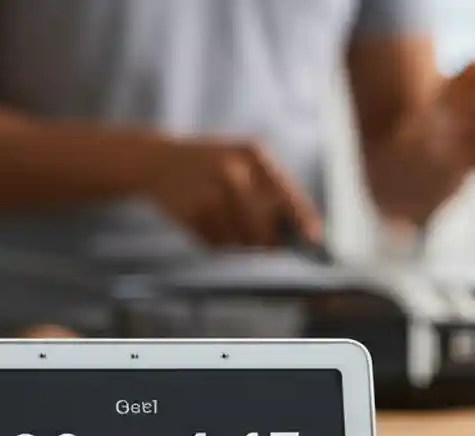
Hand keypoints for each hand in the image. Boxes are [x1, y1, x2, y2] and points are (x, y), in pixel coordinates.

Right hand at [143, 140, 323, 247]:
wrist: (158, 162)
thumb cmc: (211, 163)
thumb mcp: (243, 160)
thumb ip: (272, 190)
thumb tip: (298, 233)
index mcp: (252, 153)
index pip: (286, 193)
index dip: (303, 220)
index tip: (315, 240)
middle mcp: (231, 170)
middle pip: (264, 226)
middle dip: (270, 241)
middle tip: (272, 244)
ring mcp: (208, 192)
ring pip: (240, 240)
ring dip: (240, 241)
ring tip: (227, 220)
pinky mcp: (189, 212)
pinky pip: (217, 243)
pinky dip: (217, 240)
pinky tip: (206, 220)